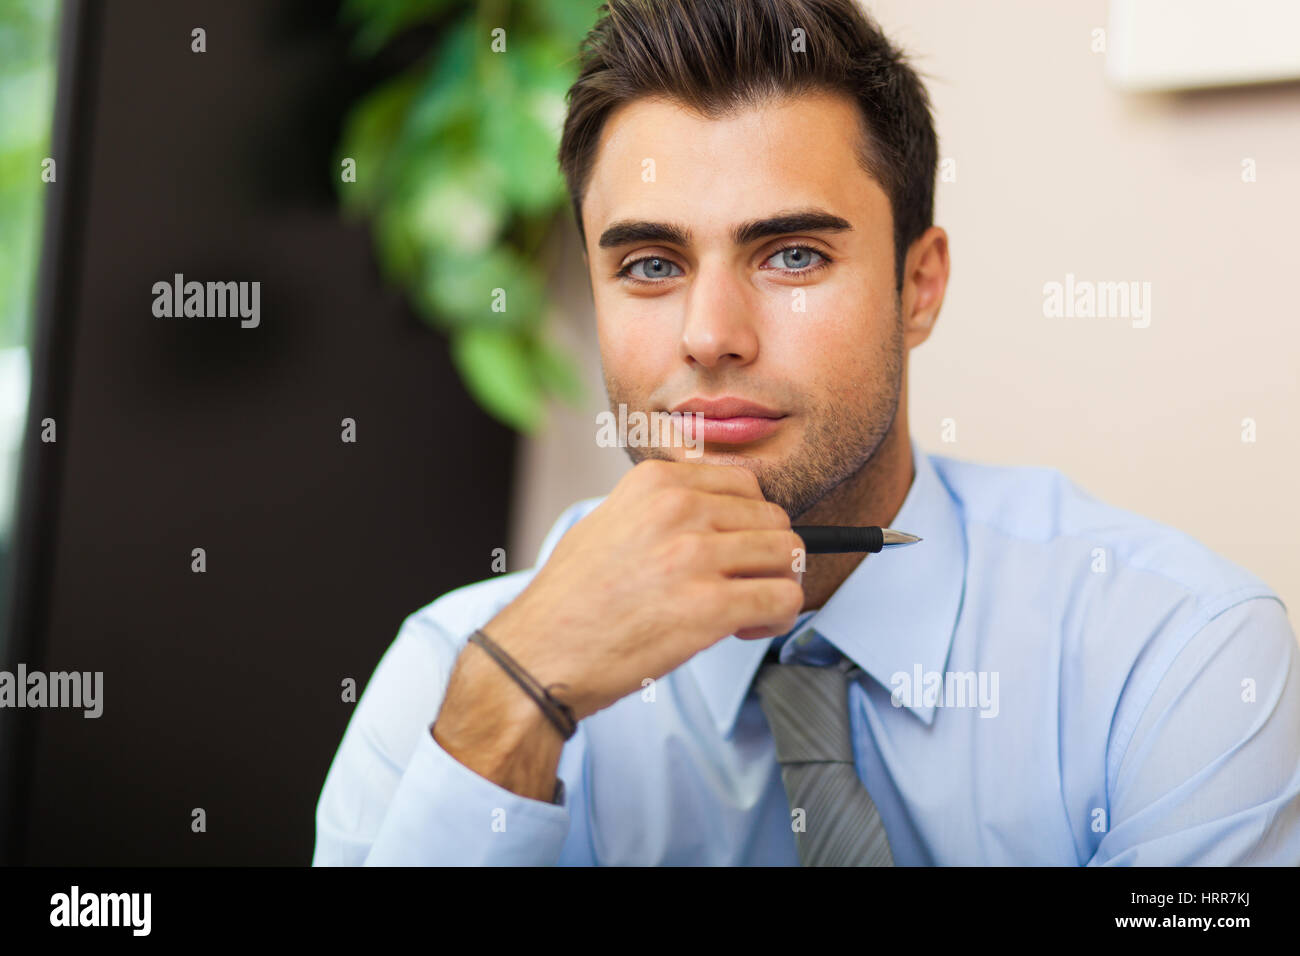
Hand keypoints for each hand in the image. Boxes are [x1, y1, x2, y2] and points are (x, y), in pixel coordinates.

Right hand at [481, 459, 803, 721]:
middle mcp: (678, 509)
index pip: (746, 484)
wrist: (539, 654)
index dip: (747, 524)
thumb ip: (663, 506)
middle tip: (738, 587)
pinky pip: (784, 599)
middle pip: (774, 519)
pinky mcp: (709, 606)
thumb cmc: (571, 600)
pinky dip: (778, 618)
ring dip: (775, 585)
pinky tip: (745, 629)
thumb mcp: (610, 520)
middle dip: (766, 557)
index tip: (731, 552)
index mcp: (655, 482)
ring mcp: (694, 556)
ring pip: (788, 554)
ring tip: (743, 609)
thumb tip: (721, 512)